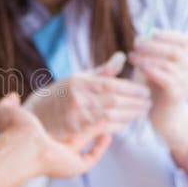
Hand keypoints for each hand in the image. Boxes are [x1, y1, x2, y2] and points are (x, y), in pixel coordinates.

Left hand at [0, 93, 111, 178]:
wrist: (22, 146)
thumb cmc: (14, 130)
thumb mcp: (7, 111)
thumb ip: (9, 102)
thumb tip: (13, 95)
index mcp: (39, 136)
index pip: (56, 126)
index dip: (68, 116)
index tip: (78, 103)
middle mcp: (53, 149)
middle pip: (75, 135)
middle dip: (88, 123)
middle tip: (100, 108)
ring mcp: (65, 159)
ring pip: (86, 144)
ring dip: (98, 130)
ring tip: (108, 116)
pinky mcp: (75, 166)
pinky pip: (92, 157)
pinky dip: (100, 147)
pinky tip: (107, 134)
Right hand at [24, 52, 150, 139]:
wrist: (38, 114)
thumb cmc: (63, 93)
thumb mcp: (79, 78)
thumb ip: (103, 71)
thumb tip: (122, 56)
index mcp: (79, 82)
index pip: (110, 85)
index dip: (130, 88)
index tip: (145, 90)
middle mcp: (76, 98)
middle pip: (113, 101)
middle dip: (134, 103)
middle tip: (149, 101)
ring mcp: (75, 115)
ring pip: (110, 116)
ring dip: (129, 115)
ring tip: (142, 111)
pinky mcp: (75, 130)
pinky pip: (102, 128)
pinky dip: (117, 125)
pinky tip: (126, 122)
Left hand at [128, 29, 187, 153]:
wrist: (164, 115)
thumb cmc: (155, 86)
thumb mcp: (153, 65)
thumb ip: (150, 51)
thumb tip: (142, 35)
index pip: (183, 40)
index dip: (166, 34)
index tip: (149, 33)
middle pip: (175, 50)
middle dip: (153, 45)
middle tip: (135, 45)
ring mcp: (187, 82)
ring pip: (168, 64)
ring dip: (148, 58)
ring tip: (132, 57)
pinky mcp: (177, 94)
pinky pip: (165, 78)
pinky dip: (151, 70)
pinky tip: (139, 68)